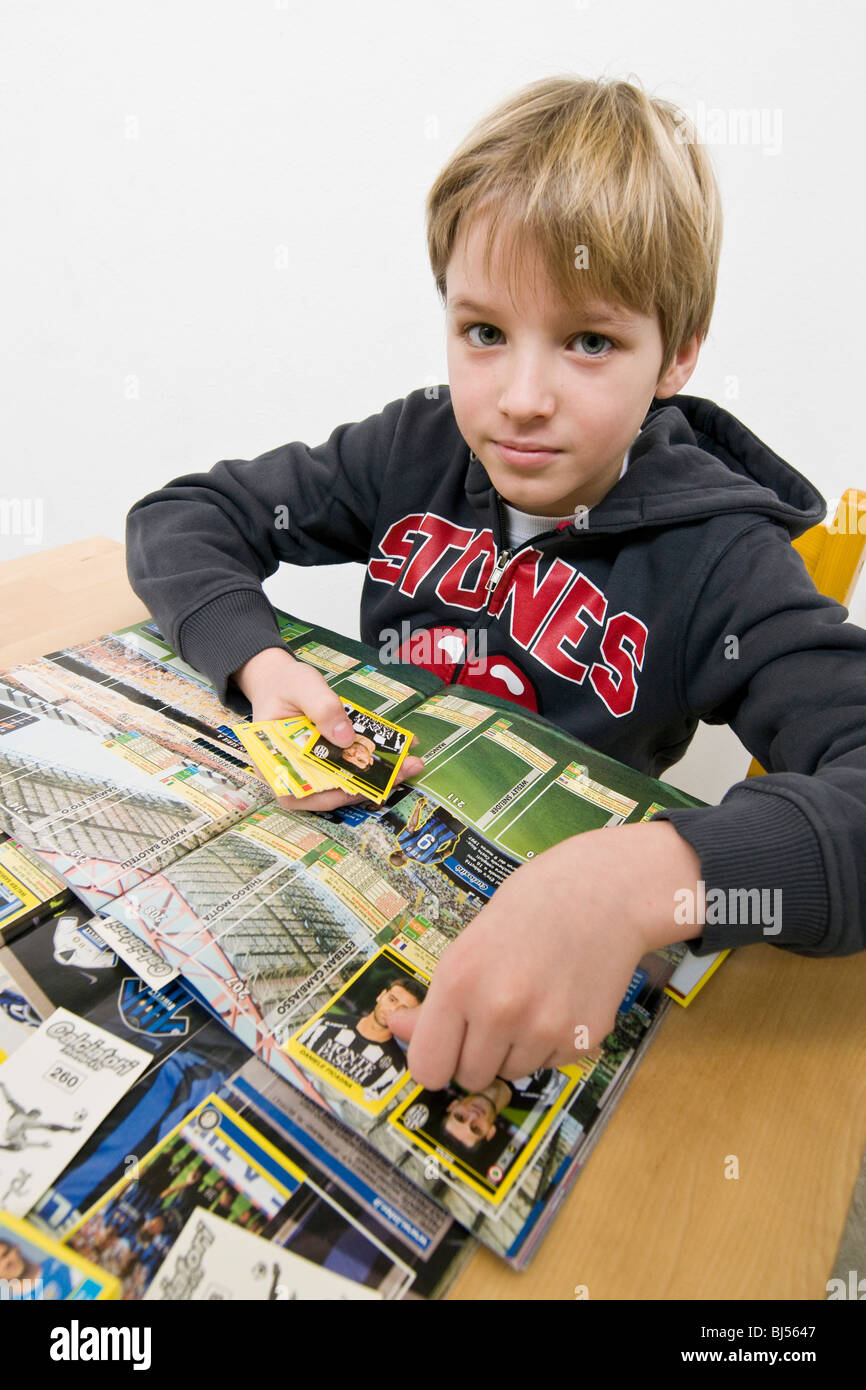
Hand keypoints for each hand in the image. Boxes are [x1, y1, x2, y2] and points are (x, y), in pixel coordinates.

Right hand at [233, 647, 423, 812]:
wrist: (280, 680)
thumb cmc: (284, 685)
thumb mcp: (302, 686)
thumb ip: (321, 707)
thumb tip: (346, 738)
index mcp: (274, 765)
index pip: (302, 794)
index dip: (334, 794)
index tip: (365, 786)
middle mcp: (294, 775)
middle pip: (331, 791)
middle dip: (369, 784)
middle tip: (402, 772)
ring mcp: (315, 770)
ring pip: (347, 782)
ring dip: (379, 776)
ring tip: (409, 764)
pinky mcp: (332, 760)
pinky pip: (354, 765)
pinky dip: (375, 759)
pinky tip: (400, 749)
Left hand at [390, 821, 700, 1090]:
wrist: (604, 893)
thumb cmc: (530, 906)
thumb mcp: (468, 942)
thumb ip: (435, 997)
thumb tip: (398, 1031)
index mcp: (459, 982)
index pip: (428, 1067)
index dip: (434, 1059)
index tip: (443, 1049)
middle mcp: (499, 1012)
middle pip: (469, 1077)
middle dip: (475, 1054)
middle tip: (491, 1013)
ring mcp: (544, 1029)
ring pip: (511, 1072)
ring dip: (513, 1049)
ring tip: (530, 998)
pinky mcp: (582, 1039)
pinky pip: (548, 1064)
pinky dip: (548, 1043)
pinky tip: (558, 999)